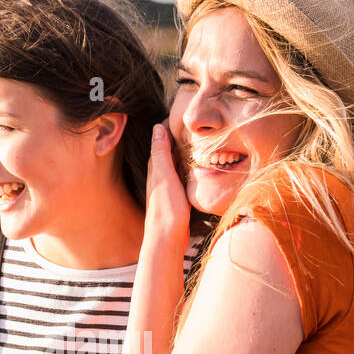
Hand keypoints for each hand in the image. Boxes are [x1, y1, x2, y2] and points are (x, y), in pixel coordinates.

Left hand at [145, 123, 191, 258]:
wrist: (167, 239)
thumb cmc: (166, 209)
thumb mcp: (165, 176)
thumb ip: (161, 153)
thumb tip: (157, 128)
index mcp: (156, 167)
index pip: (161, 139)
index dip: (169, 126)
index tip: (180, 113)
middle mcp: (159, 175)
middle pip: (168, 150)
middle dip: (177, 136)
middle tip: (192, 123)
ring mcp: (168, 187)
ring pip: (175, 163)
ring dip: (183, 152)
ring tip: (197, 140)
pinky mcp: (175, 197)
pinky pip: (181, 175)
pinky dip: (187, 167)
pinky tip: (196, 168)